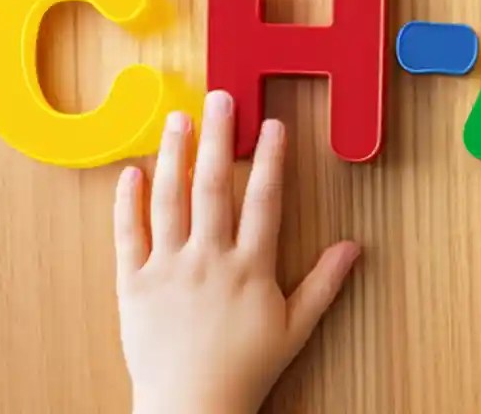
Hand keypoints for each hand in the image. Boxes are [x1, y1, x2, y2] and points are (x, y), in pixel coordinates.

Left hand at [114, 91, 359, 413]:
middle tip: (218, 98)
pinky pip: (127, 236)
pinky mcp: (133, 285)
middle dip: (218, 137)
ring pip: (169, 201)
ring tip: (177, 121)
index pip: (264, 200)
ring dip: (174, 156)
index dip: (271, 159)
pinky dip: (127, 202)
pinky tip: (131, 171)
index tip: (272, 125)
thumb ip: (324, 283)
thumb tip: (354, 247)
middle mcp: (209, 260)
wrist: (191, 408)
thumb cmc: (247, 370)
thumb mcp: (296, 328)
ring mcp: (168, 270)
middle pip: (214, 186)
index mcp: (251, 268)